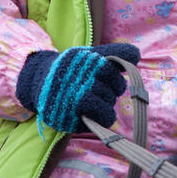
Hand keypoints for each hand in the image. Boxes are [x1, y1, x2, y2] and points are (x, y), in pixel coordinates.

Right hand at [15, 43, 140, 133]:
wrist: (40, 81)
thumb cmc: (72, 69)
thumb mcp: (90, 55)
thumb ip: (114, 53)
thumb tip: (136, 55)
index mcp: (85, 65)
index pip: (111, 73)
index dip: (115, 79)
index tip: (110, 81)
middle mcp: (79, 83)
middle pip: (111, 93)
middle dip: (111, 93)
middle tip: (101, 92)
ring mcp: (72, 103)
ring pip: (106, 111)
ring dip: (107, 109)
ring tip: (98, 103)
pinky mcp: (68, 119)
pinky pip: (94, 124)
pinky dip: (97, 120)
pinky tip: (92, 113)